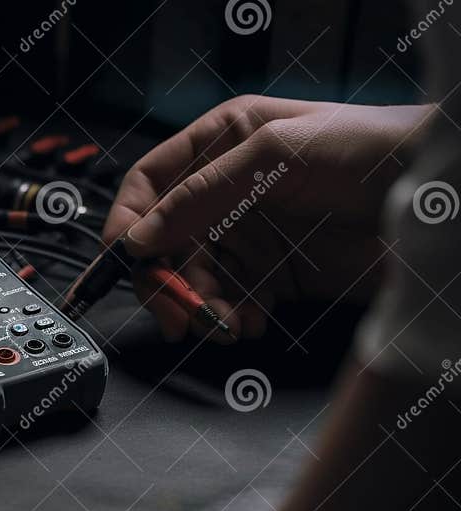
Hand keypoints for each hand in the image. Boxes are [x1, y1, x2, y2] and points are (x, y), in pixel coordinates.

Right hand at [103, 95, 432, 342]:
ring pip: (196, 278)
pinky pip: (232, 301)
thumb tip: (138, 238)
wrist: (436, 195)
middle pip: (165, 242)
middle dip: (164, 280)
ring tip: (225, 324)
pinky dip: (232, 317)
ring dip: (201, 306)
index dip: (127, 223)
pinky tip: (250, 322)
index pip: (149, 186)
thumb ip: (200, 194)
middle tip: (175, 315)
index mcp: (219, 144)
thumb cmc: (367, 150)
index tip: (123, 261)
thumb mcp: (274, 156)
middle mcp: (227, 191)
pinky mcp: (275, 274)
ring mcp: (250, 234)